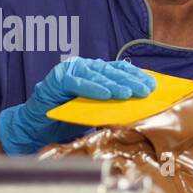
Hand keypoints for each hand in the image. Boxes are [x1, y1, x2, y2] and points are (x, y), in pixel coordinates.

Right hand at [0, 58, 155, 154]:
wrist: (39, 125)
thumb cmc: (70, 117)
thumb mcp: (97, 109)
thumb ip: (114, 103)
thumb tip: (140, 104)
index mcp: (94, 71)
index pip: (119, 70)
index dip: (136, 75)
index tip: (153, 84)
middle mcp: (83, 67)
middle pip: (111, 72)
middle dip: (130, 81)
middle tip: (146, 90)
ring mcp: (69, 71)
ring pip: (96, 75)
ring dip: (114, 84)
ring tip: (129, 92)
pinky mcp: (57, 80)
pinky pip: (77, 83)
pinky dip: (92, 88)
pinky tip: (106, 93)